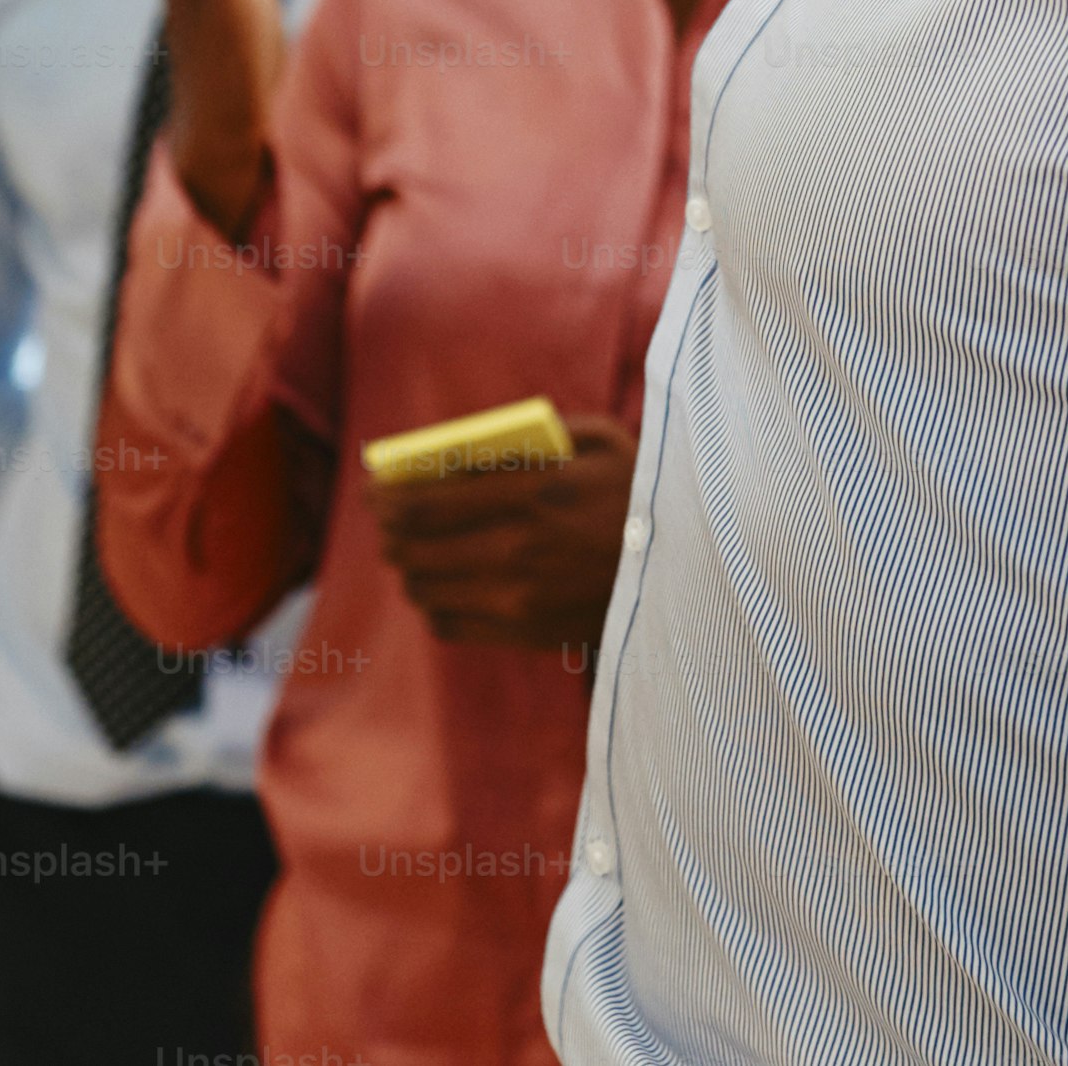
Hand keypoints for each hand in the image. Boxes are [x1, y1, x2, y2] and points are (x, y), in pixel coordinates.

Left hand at [371, 415, 633, 654]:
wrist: (695, 567)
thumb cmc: (644, 491)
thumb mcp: (600, 441)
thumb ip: (533, 435)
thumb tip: (463, 450)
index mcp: (533, 493)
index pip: (425, 501)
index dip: (385, 495)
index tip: (372, 487)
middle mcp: (519, 548)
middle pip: (414, 547)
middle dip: (389, 531)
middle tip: (384, 520)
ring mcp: (521, 598)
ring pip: (426, 588)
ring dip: (409, 567)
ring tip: (409, 552)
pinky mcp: (529, 633)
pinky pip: (451, 624)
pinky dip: (435, 604)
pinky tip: (442, 587)